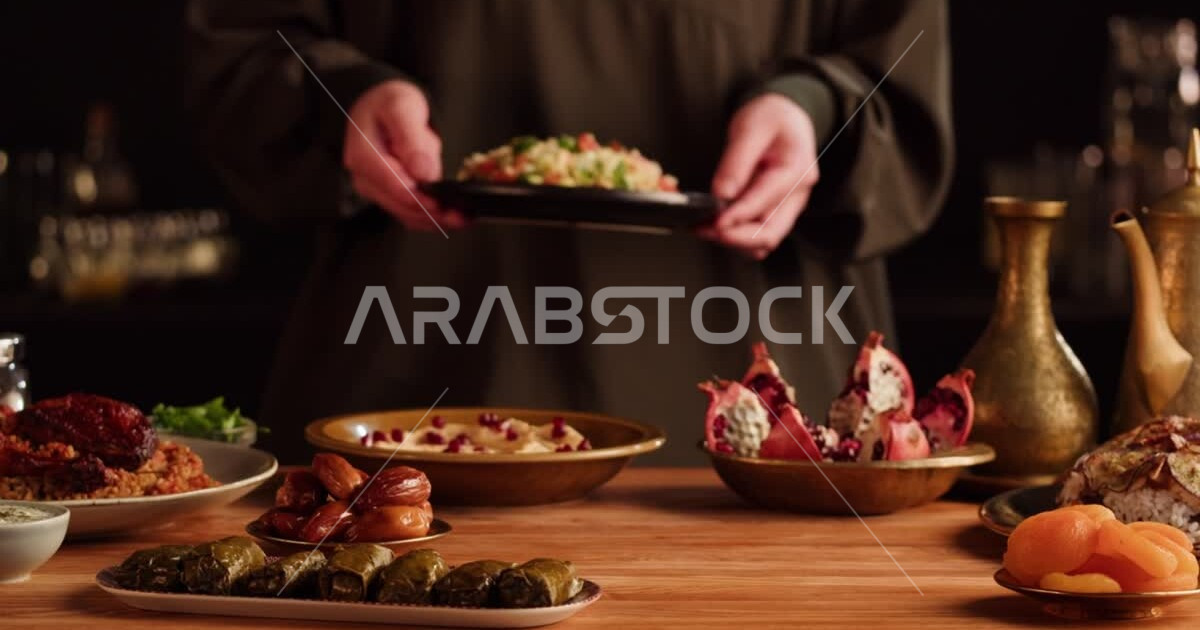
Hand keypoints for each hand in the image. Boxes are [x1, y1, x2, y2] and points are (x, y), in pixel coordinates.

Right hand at [344, 80, 465, 230]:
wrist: (383, 106)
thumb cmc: (390, 103)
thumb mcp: (401, 107)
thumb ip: (410, 138)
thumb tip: (423, 172)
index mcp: (364, 156)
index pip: (395, 186)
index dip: (421, 199)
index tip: (444, 204)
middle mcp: (366, 178)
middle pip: (402, 206)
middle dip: (434, 213)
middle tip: (463, 215)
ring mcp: (377, 190)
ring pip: (408, 215)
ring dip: (436, 219)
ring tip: (464, 216)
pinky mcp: (390, 196)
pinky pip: (412, 214)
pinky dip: (433, 217)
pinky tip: (453, 214)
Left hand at [701, 94, 818, 259]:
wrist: (785, 116)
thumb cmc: (771, 117)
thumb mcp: (750, 128)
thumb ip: (737, 162)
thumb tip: (722, 194)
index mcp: (796, 170)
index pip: (765, 202)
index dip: (737, 216)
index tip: (714, 222)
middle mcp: (798, 194)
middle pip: (770, 233)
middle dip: (735, 238)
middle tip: (704, 229)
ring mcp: (789, 205)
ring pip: (764, 239)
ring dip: (734, 240)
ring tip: (704, 227)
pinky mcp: (777, 211)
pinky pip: (758, 232)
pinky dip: (737, 235)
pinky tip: (715, 225)